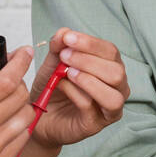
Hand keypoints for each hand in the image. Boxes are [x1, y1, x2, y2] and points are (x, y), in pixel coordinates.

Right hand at [0, 47, 36, 156]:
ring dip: (20, 106)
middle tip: (8, 83)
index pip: (5, 82)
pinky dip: (18, 126)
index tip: (25, 53)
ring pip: (26, 117)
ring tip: (4, 106)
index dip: (20, 64)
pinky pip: (24, 137)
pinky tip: (2, 124)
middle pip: (19, 97)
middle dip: (18, 83)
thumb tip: (15, 56)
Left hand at [27, 28, 128, 149]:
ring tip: (67, 73)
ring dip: (88, 79)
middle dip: (89, 61)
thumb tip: (64, 32)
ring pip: (113, 94)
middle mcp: (117, 88)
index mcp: (110, 67)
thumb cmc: (52, 88)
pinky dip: (75, 93)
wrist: (39, 116)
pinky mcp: (95, 124)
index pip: (111, 52)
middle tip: (64, 56)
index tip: (68, 38)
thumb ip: (59, 47)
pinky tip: (62, 86)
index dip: (90, 43)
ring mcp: (109, 109)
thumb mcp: (53, 62)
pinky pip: (92, 107)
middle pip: (116, 72)